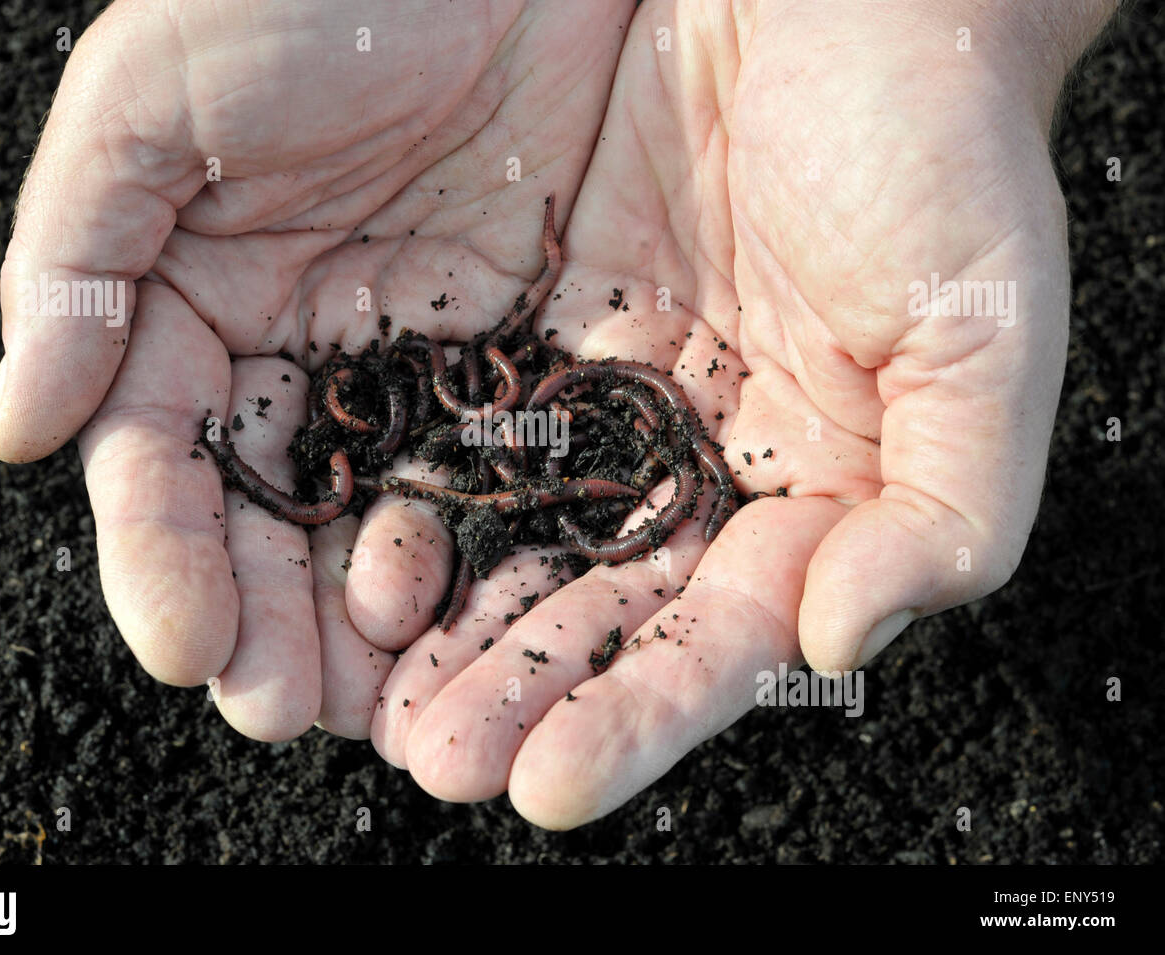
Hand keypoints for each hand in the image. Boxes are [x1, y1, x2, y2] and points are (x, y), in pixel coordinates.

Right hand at [0, 0, 633, 739]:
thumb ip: (78, 268)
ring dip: (373, 612)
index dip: (165, 556)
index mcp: (194, 305)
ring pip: (383, 510)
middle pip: (273, 514)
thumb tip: (18, 427)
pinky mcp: (519, 344)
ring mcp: (412, 355)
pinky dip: (484, 538)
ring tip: (378, 700)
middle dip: (268, 616)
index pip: (165, 462)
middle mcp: (300, 347)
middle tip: (281, 709)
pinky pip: (495, 460)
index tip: (183, 644)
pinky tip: (483, 607)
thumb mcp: (150, 103)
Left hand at [365, 0, 1114, 826]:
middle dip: (513, 694)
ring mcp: (605, 405)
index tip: (550, 784)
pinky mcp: (532, 330)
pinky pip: (456, 425)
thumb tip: (845, 640)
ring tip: (367, 698)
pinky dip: (407, 491)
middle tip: (436, 761)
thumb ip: (944, 514)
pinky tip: (352, 554)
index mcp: (801, 500)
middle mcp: (691, 470)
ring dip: (440, 623)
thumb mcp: (980, 341)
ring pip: (509, 535)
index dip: (635, 718)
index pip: (711, 643)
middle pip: (593, 612)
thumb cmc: (941, 153)